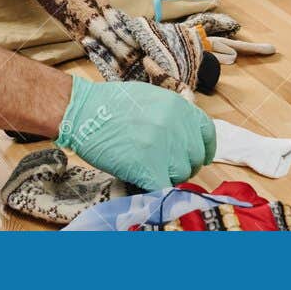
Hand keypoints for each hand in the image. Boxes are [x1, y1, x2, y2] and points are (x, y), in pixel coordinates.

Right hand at [55, 76, 215, 188]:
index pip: (207, 133)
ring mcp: (165, 148)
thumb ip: (172, 115)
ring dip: (166, 177)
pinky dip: (157, 191)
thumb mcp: (151, 98)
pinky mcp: (149, 168)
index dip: (204, 148)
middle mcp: (178, 127)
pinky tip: (145, 185)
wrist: (83, 112)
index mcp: (180, 107)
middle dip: (182, 165)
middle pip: (194, 158)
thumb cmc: (110, 104)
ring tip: (147, 170)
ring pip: (180, 175)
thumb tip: (184, 136)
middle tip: (163, 166)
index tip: (200, 157)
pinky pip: (164, 189)